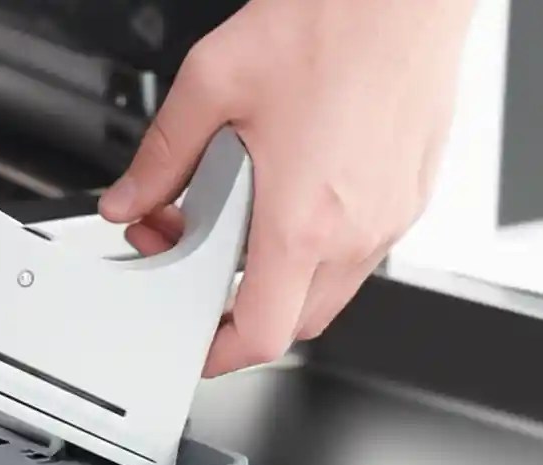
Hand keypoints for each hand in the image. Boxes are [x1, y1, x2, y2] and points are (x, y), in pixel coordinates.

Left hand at [100, 0, 474, 376]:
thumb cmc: (332, 23)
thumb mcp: (213, 85)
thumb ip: (161, 157)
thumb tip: (129, 199)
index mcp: (304, 218)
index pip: (262, 334)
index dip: (218, 354)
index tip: (196, 345)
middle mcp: (358, 229)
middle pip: (297, 321)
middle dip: (239, 310)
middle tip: (199, 261)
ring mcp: (393, 215)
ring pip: (331, 288)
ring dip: (281, 276)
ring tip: (243, 216)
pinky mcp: (413, 194)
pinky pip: (362, 250)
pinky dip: (320, 245)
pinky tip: (292, 192)